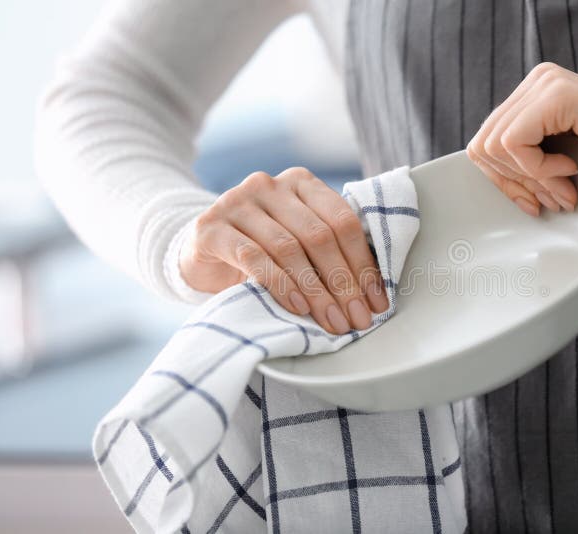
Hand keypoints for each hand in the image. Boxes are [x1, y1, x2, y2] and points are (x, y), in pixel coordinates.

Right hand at [179, 167, 388, 333]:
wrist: (201, 252)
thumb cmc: (261, 249)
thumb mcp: (298, 240)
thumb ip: (328, 249)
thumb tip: (373, 293)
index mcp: (301, 183)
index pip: (343, 221)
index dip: (364, 264)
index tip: (377, 302)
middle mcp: (270, 185)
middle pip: (319, 236)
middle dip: (344, 283)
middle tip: (357, 319)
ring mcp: (238, 202)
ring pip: (289, 248)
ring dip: (317, 291)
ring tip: (332, 321)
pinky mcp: (211, 228)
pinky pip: (254, 258)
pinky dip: (282, 285)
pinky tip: (299, 308)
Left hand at [467, 62, 577, 214]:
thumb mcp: (557, 157)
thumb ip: (525, 160)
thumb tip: (495, 180)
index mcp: (530, 95)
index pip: (483, 141)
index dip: (501, 179)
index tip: (531, 200)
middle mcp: (533, 83)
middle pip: (484, 145)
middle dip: (514, 184)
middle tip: (551, 200)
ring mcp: (543, 84)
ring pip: (496, 146)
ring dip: (532, 179)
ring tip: (566, 188)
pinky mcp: (554, 95)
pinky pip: (516, 144)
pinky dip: (540, 169)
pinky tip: (571, 169)